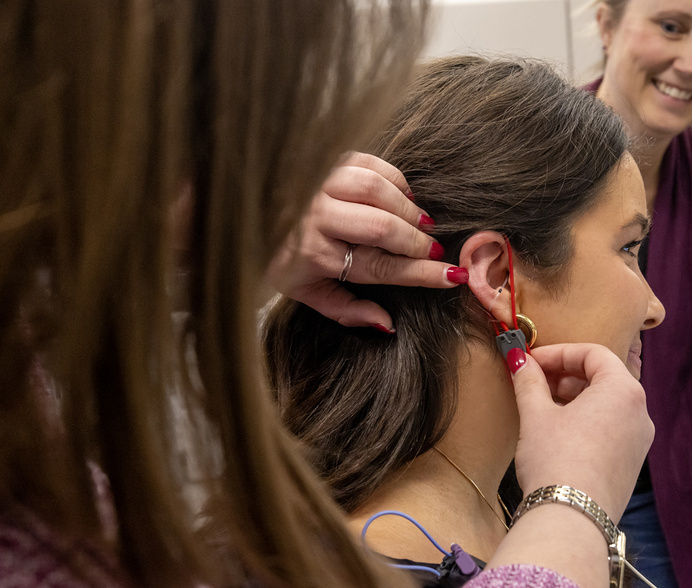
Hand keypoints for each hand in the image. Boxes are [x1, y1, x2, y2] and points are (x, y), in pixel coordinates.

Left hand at [265, 152, 460, 329]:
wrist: (240, 212)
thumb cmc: (276, 256)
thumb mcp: (305, 292)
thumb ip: (346, 311)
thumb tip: (388, 324)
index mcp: (313, 256)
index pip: (380, 267)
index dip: (421, 273)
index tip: (451, 276)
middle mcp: (314, 218)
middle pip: (383, 228)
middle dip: (418, 242)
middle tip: (434, 250)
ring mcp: (317, 183)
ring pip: (378, 191)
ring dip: (408, 208)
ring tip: (420, 224)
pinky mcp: (323, 159)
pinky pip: (370, 164)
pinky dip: (394, 179)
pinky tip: (401, 196)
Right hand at [507, 343, 652, 522]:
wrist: (571, 520)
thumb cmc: (556, 463)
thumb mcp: (536, 415)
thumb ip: (529, 381)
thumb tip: (518, 359)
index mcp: (624, 391)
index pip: (593, 354)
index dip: (558, 353)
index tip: (531, 361)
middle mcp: (640, 412)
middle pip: (603, 377)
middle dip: (565, 375)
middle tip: (533, 381)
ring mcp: (639, 440)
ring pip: (607, 404)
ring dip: (574, 398)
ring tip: (540, 407)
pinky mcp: (631, 463)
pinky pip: (611, 428)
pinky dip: (586, 420)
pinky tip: (557, 432)